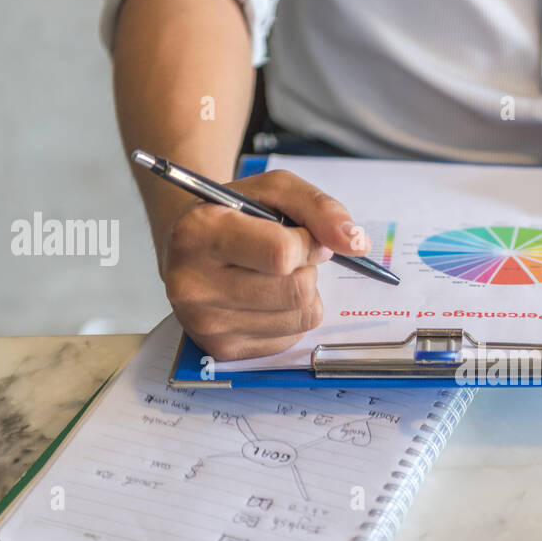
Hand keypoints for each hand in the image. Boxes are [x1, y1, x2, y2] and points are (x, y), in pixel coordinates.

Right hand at [161, 170, 370, 360]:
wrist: (186, 250)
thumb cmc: (233, 216)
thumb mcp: (272, 191)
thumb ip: (318, 207)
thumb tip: (355, 243)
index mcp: (199, 233)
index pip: (282, 253)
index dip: (307, 243)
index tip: (302, 236)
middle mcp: (194, 283)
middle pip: (297, 289)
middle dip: (307, 268)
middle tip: (285, 256)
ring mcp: (207, 323)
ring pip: (302, 316)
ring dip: (304, 293)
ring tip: (272, 276)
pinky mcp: (223, 350)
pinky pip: (292, 337)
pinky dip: (292, 316)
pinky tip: (264, 299)